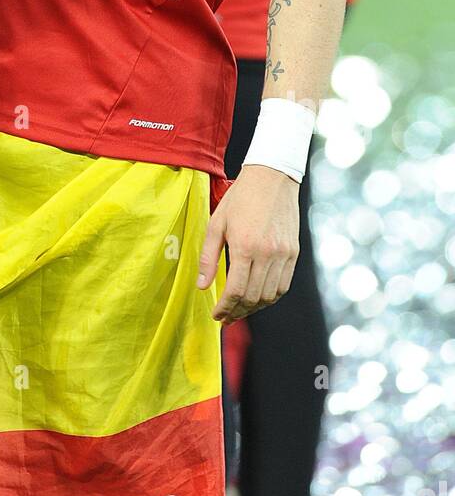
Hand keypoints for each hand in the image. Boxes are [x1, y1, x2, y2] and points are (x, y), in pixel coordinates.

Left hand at [197, 164, 299, 323]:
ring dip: (254, 308)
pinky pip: (283, 286)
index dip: (225, 308)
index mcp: (245, 246)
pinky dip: (270, 297)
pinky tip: (258, 297)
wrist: (271, 178)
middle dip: (237, 312)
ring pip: (270, 296)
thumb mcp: (216, 224)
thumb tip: (202, 286)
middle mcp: (267, 253)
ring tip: (240, 310)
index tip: (217, 315)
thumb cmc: (240, 198)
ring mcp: (283, 254)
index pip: (236, 291)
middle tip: (226, 317)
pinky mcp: (293, 253)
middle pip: (253, 298)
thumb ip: (208, 257)